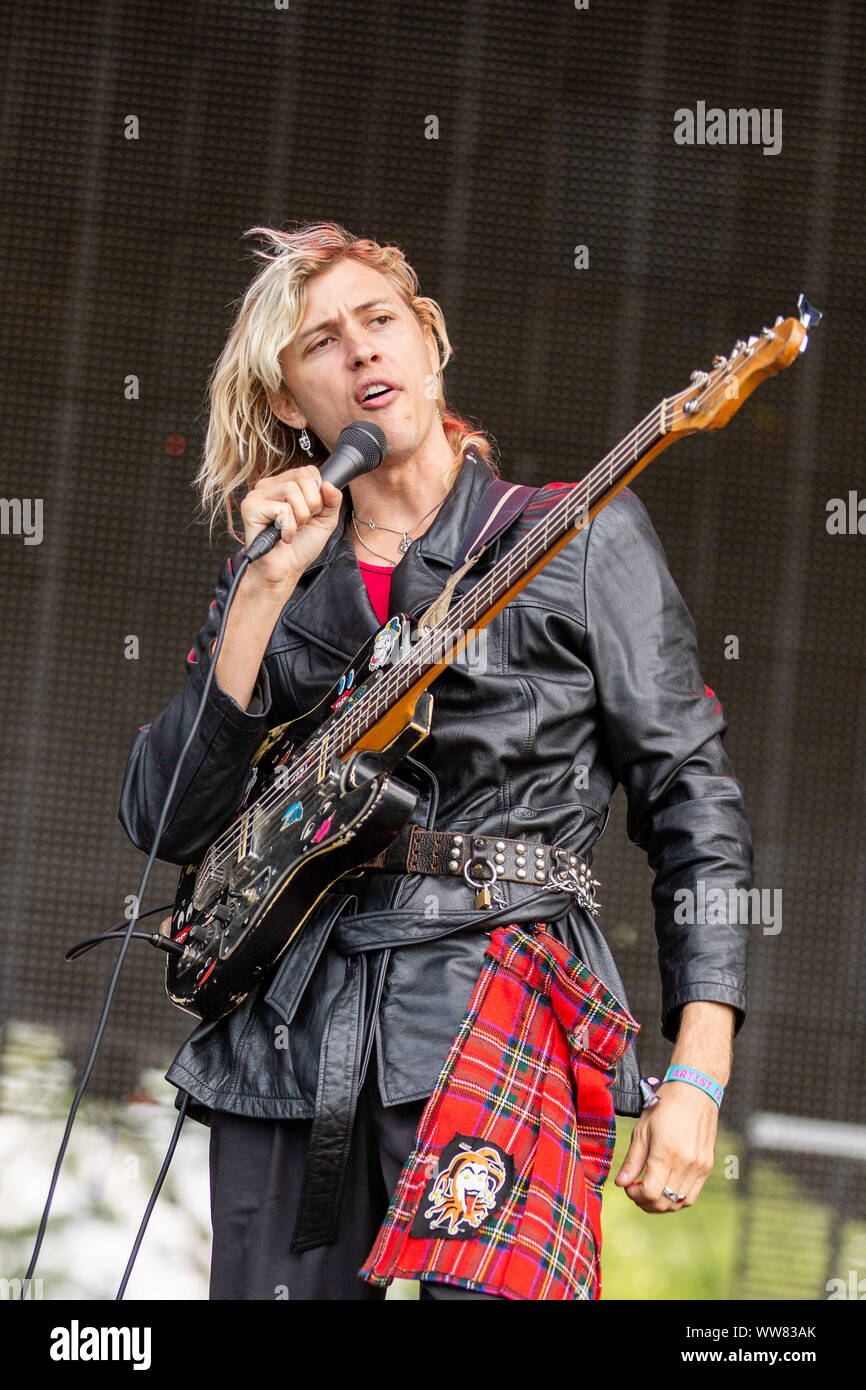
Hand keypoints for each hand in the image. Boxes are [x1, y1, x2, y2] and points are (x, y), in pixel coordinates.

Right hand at [241, 465, 343, 591]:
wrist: (285, 570)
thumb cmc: (300, 546)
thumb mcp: (325, 521)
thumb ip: (332, 501)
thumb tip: (329, 484)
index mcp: (284, 484)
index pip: (309, 471)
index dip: (318, 495)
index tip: (312, 514)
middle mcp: (269, 486)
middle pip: (302, 477)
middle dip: (311, 506)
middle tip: (302, 523)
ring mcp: (257, 495)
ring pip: (291, 490)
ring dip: (300, 518)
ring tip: (292, 530)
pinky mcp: (250, 508)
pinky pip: (282, 509)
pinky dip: (289, 528)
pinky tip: (282, 536)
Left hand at [613, 1080, 718, 1212]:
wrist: (695, 1091)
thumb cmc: (665, 1106)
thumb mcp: (642, 1130)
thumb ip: (632, 1160)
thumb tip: (621, 1183)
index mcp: (666, 1152)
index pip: (651, 1193)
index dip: (635, 1194)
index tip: (628, 1186)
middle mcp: (686, 1163)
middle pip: (664, 1202)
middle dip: (645, 1202)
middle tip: (635, 1189)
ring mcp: (699, 1167)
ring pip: (679, 1203)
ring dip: (661, 1203)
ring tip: (650, 1190)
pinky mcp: (707, 1166)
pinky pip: (691, 1195)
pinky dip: (676, 1198)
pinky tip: (666, 1186)